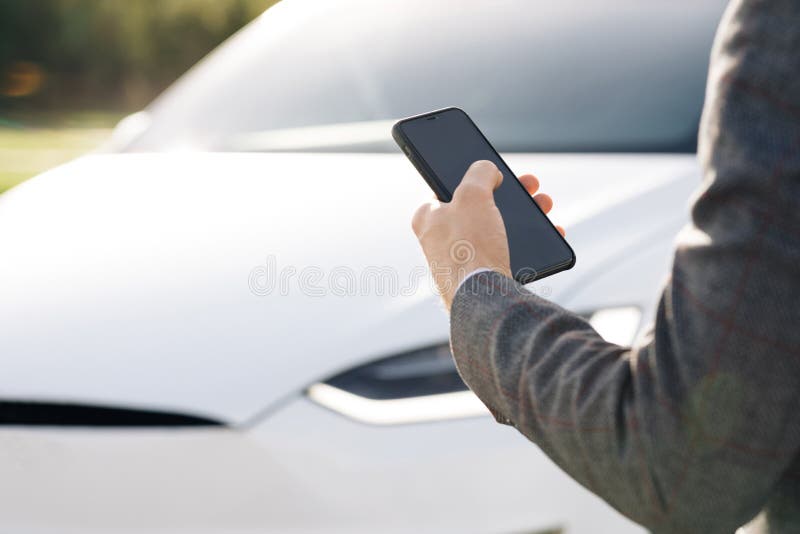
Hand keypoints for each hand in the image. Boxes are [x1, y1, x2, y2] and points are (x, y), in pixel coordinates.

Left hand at [411, 160, 563, 309]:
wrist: (484, 300)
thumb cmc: (470, 247)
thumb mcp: (472, 194)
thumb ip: (479, 173)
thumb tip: (487, 170)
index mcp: (427, 219)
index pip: (448, 188)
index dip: (475, 178)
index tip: (497, 173)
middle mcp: (440, 241)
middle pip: (480, 207)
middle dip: (511, 195)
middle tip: (531, 186)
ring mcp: (462, 261)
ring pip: (498, 229)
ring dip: (525, 216)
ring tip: (546, 206)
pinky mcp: (482, 278)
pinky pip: (509, 253)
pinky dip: (529, 243)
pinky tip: (550, 233)